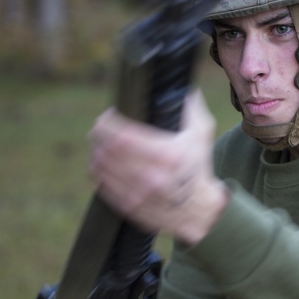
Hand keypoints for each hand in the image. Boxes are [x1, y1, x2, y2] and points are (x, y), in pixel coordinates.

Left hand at [88, 89, 228, 245]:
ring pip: (100, 167)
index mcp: (167, 155)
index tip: (108, 115)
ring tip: (100, 143)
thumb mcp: (202, 135)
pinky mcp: (128, 207)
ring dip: (96, 151)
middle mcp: (150, 176)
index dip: (108, 122)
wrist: (198, 212)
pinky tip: (102, 163)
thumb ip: (192, 109)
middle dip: (98, 134)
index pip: (123, 135)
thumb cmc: (198, 168)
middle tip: (100, 127)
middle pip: (107, 149)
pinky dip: (98, 171)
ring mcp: (137, 194)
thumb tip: (183, 87)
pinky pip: (101, 184)